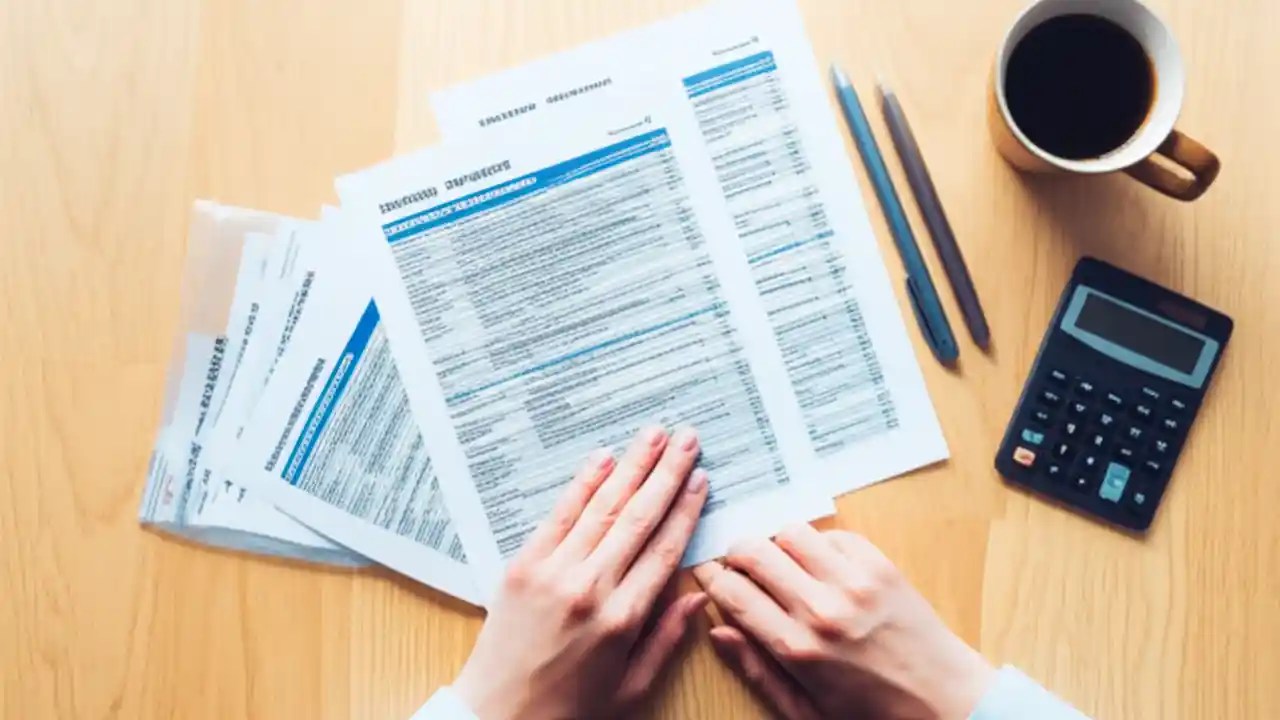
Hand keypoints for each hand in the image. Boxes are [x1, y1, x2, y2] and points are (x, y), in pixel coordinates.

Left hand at [452, 426, 709, 719]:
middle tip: (688, 438)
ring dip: (631, 466)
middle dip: (667, 473)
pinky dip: (582, 484)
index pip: (665, 550)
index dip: (686, 510)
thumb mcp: (630, 690)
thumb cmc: (567, 712)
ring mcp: (553, 572)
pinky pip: (558, 516)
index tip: (702, 480)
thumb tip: (698, 597)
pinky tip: (602, 459)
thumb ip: (665, 640)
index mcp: (623, 619)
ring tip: (654, 434)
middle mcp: (591, 588)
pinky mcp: (522, 566)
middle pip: (639, 518)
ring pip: (602, 507)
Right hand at [695, 526, 994, 719]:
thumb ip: (756, 670)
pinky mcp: (883, 567)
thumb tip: (717, 629)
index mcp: (798, 650)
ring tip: (783, 566)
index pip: (733, 591)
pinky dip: (820, 545)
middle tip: (741, 567)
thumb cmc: (873, 717)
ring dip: (778, 544)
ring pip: (791, 531)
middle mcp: (823, 609)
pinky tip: (822, 568)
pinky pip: (834, 535)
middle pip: (754, 551)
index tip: (708, 575)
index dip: (711, 578)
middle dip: (736, 554)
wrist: (947, 704)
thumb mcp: (805, 712)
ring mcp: (855, 583)